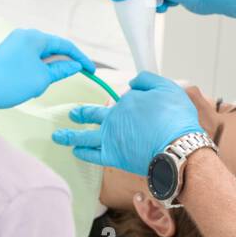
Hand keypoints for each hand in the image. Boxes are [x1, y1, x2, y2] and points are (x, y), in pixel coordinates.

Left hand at [0, 29, 95, 119]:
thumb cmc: (10, 83)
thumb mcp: (42, 79)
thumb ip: (61, 70)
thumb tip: (74, 65)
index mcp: (34, 37)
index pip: (65, 45)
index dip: (80, 58)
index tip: (91, 71)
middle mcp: (23, 35)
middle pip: (52, 47)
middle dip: (65, 62)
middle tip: (76, 75)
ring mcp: (12, 43)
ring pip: (39, 54)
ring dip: (50, 67)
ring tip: (53, 81)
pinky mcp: (5, 53)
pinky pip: (28, 58)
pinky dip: (37, 68)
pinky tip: (36, 81)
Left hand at [51, 72, 201, 175]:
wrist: (178, 146)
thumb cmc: (176, 118)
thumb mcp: (166, 87)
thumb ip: (146, 80)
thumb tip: (131, 82)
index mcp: (126, 100)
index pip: (122, 100)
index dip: (129, 103)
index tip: (136, 109)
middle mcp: (114, 118)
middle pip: (93, 113)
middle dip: (81, 113)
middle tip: (72, 113)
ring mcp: (110, 138)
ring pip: (84, 135)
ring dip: (69, 135)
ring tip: (57, 135)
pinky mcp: (113, 156)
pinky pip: (92, 154)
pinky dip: (82, 152)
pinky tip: (75, 151)